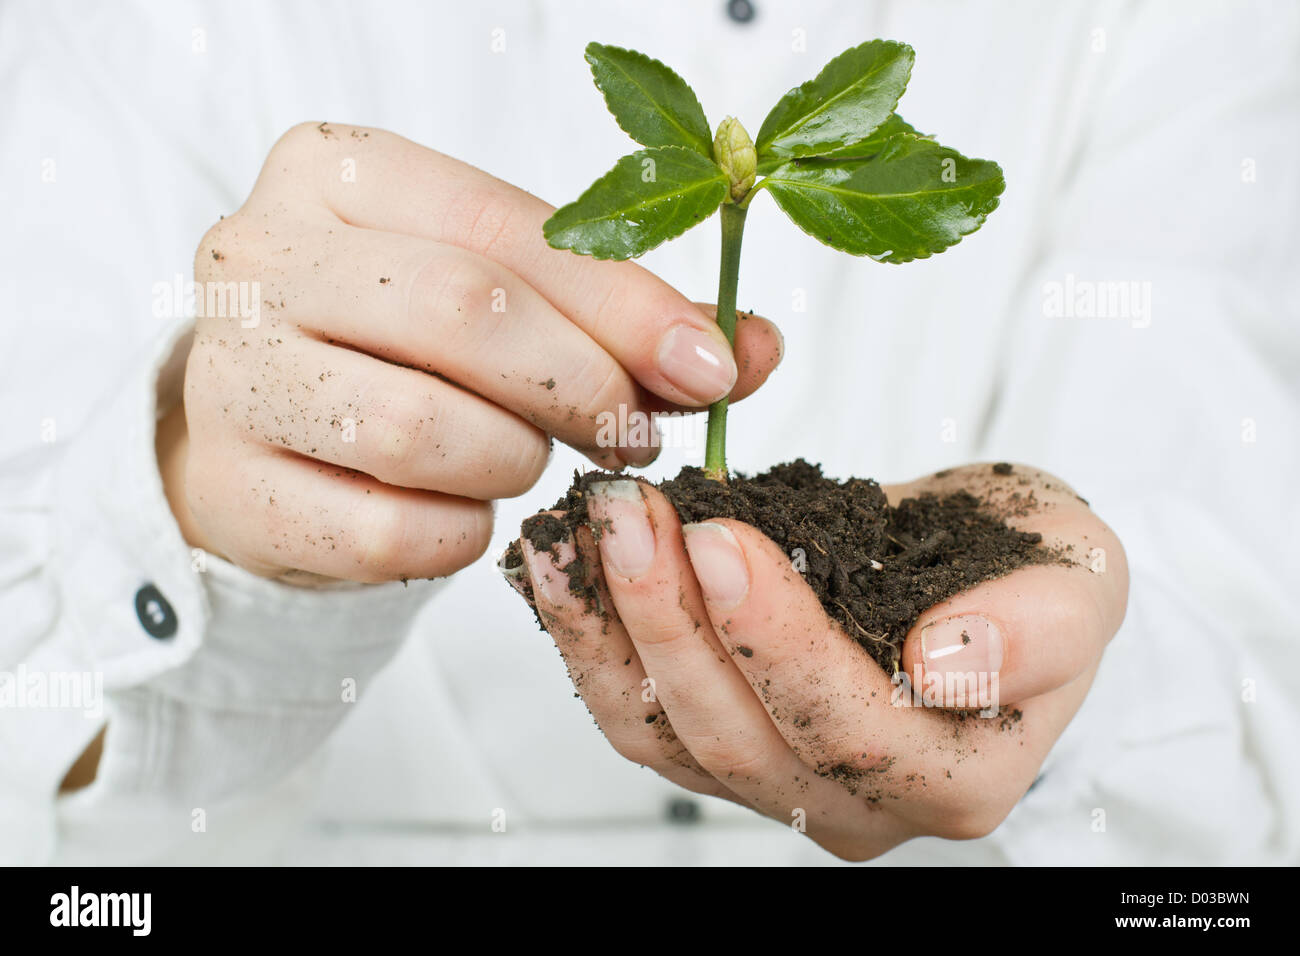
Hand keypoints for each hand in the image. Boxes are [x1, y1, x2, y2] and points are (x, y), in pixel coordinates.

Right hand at [168, 122, 781, 583]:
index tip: (708, 367)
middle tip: (631, 434)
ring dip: (512, 462)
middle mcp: (263, 257)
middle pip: (460, 313)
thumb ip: (620, 316)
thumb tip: (750, 348)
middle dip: (580, 387)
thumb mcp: (503, 299)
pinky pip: (384, 532)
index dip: (624, 304)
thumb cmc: (399, 347)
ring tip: (526, 461)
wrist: (267, 429)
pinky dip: (456, 536)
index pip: (503, 226)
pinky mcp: (232, 489)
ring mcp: (232, 375)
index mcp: (338, 175)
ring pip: (416, 429)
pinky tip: (465, 514)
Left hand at [513, 464, 1127, 859]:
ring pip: (669, 735)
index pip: (852, 731)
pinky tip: (561, 566)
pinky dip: (590, 641)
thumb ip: (1042, 626)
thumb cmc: (1031, 576)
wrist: (979, 579)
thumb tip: (948, 658)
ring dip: (615, 629)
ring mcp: (778, 784)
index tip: (723, 539)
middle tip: (630, 516)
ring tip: (582, 532)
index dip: (779, 642)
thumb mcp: (1078, 577)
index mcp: (954, 776)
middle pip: (740, 738)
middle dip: (672, 621)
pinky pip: (637, 712)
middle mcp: (858, 806)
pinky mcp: (718, 747)